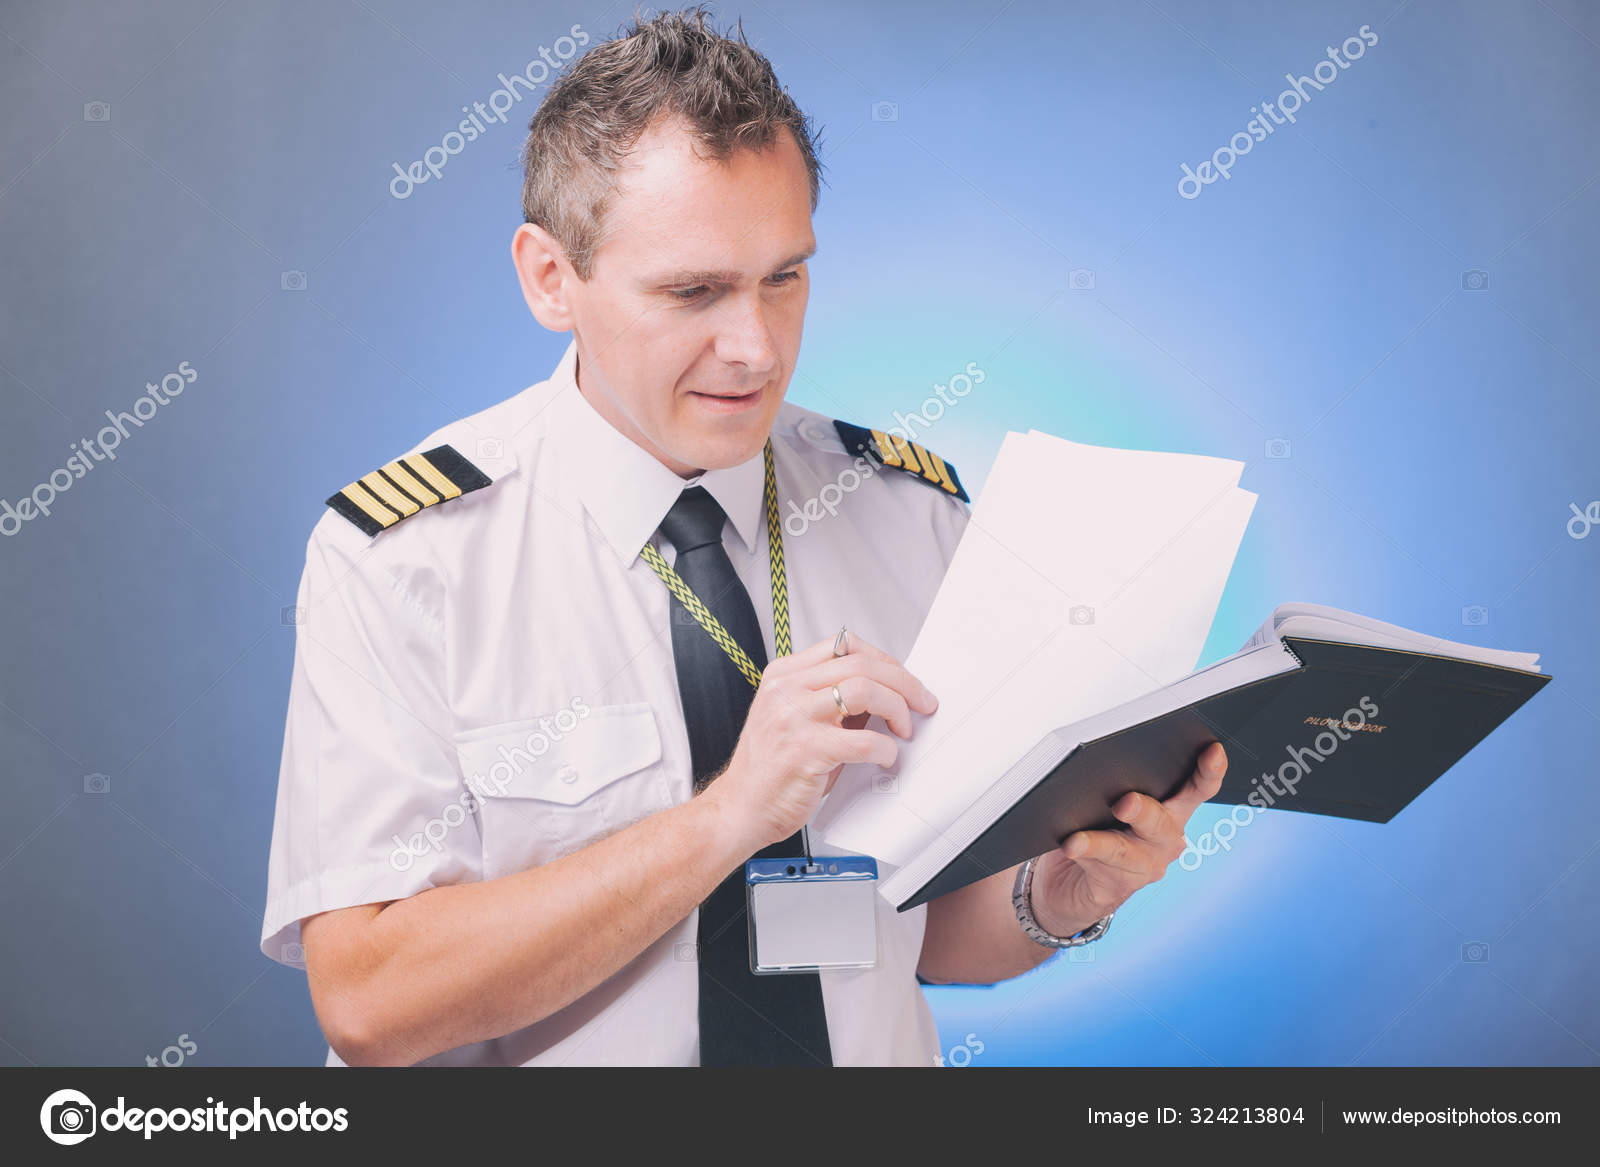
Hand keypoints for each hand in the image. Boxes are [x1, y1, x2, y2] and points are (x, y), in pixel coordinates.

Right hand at [701, 632, 937, 852]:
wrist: (741, 807)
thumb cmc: (771, 768)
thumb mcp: (795, 718)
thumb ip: (832, 700)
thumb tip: (885, 692)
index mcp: (783, 675)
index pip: (843, 643)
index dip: (883, 659)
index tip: (903, 679)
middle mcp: (786, 689)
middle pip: (860, 663)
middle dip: (903, 682)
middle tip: (921, 703)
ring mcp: (793, 718)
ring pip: (864, 691)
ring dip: (897, 709)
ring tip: (903, 729)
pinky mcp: (805, 751)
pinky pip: (863, 741)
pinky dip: (885, 749)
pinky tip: (886, 757)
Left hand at [1027, 742, 1226, 936]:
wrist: (1072, 879)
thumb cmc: (1094, 826)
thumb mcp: (1106, 799)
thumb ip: (1110, 783)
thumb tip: (1090, 767)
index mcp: (1171, 809)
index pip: (1197, 788)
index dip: (1209, 771)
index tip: (1213, 751)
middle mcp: (1166, 838)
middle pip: (1159, 822)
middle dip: (1142, 810)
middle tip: (1124, 802)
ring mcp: (1146, 866)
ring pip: (1124, 850)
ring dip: (1100, 842)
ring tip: (1078, 838)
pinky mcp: (1120, 886)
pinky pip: (1100, 867)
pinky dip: (1082, 854)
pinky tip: (1070, 848)